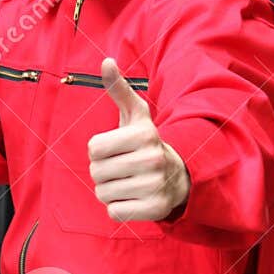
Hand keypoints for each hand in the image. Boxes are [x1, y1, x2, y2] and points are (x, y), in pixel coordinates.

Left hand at [87, 56, 189, 221]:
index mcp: (143, 135)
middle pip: (96, 172)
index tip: (117, 149)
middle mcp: (152, 160)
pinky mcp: (155, 209)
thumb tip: (106, 61)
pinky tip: (134, 198)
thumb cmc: (146, 142)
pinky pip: (114, 212)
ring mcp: (155, 186)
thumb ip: (119, 89)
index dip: (99, 150)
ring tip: (128, 182)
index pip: (93, 148)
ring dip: (110, 190)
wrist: (180, 174)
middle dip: (103, 172)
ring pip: (103, 193)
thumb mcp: (136, 115)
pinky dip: (118, 207)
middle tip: (122, 167)